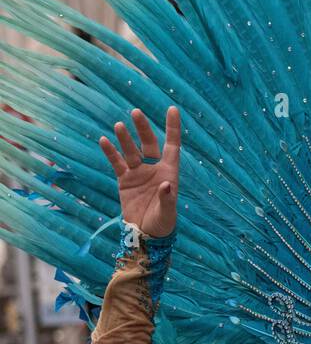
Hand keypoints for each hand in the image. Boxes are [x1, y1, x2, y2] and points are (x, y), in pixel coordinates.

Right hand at [98, 106, 179, 237]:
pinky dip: (111, 152)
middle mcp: (154, 169)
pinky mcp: (124, 180)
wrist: (145, 234)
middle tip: (136, 113)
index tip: (172, 109)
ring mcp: (138, 173)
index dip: (172, 128)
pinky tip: (104, 140)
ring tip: (119, 126)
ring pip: (131, 151)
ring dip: (125, 139)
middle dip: (143, 129)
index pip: (172, 146)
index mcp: (169, 172)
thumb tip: (166, 185)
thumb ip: (167, 199)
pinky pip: (116, 163)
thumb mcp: (167, 213)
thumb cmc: (162, 223)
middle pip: (149, 144)